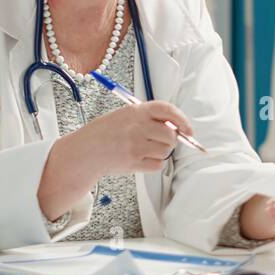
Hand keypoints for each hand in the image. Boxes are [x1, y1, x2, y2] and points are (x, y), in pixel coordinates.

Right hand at [76, 100, 193, 174]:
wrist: (86, 151)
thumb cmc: (106, 133)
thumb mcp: (125, 116)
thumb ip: (149, 117)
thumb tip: (177, 126)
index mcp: (136, 111)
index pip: (167, 109)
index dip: (181, 119)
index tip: (188, 129)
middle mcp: (137, 127)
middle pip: (170, 134)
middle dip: (170, 139)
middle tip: (160, 141)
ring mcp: (135, 145)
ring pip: (165, 151)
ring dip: (161, 152)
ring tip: (145, 149)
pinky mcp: (134, 162)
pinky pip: (157, 164)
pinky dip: (154, 164)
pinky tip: (142, 159)